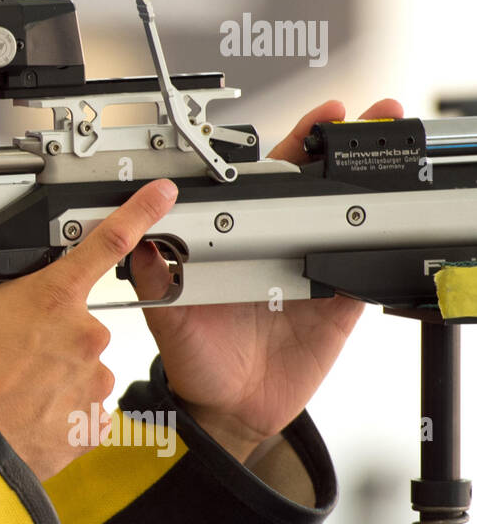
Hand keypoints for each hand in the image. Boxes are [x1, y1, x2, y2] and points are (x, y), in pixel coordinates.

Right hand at [0, 178, 178, 481]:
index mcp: (54, 296)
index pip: (108, 240)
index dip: (140, 211)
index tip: (161, 196)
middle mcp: (85, 334)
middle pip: (74, 322)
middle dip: (46, 334)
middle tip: (8, 353)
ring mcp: (93, 380)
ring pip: (79, 367)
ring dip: (51, 374)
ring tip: (11, 389)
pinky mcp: (93, 423)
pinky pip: (80, 407)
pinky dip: (57, 410)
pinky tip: (26, 413)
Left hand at [129, 98, 404, 462]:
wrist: (226, 407)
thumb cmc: (193, 354)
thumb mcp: (166, 313)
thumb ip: (152, 275)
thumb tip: (137, 239)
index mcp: (234, 241)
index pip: (262, 184)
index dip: (288, 148)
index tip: (310, 122)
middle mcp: (274, 249)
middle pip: (314, 188)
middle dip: (340, 148)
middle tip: (365, 116)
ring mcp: (309, 273)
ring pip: (344, 221)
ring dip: (368, 188)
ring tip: (386, 153)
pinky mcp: (337, 307)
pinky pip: (362, 275)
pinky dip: (376, 255)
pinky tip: (385, 230)